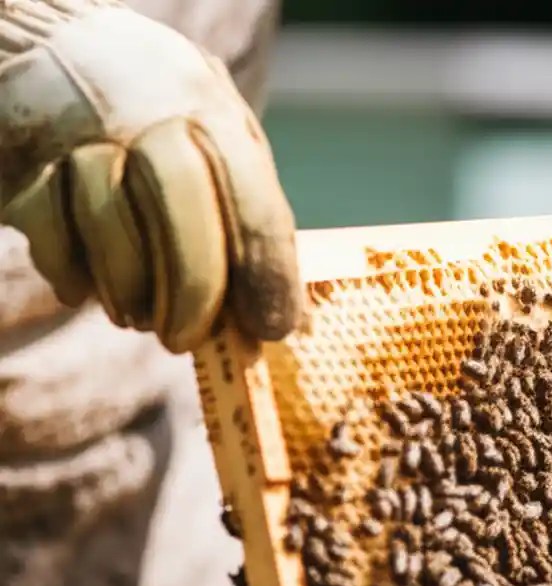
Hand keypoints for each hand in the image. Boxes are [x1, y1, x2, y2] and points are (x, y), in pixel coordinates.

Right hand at [0, 0, 302, 352]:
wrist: (49, 46)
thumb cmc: (160, 114)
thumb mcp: (217, 132)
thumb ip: (249, 208)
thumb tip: (290, 313)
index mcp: (208, 110)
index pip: (255, 201)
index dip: (269, 274)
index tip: (274, 326)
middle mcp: (145, 114)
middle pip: (179, 213)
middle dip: (195, 291)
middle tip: (189, 338)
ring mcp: (76, 133)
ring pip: (108, 228)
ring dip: (130, 291)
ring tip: (142, 319)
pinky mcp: (23, 161)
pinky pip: (49, 234)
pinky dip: (73, 274)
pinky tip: (88, 290)